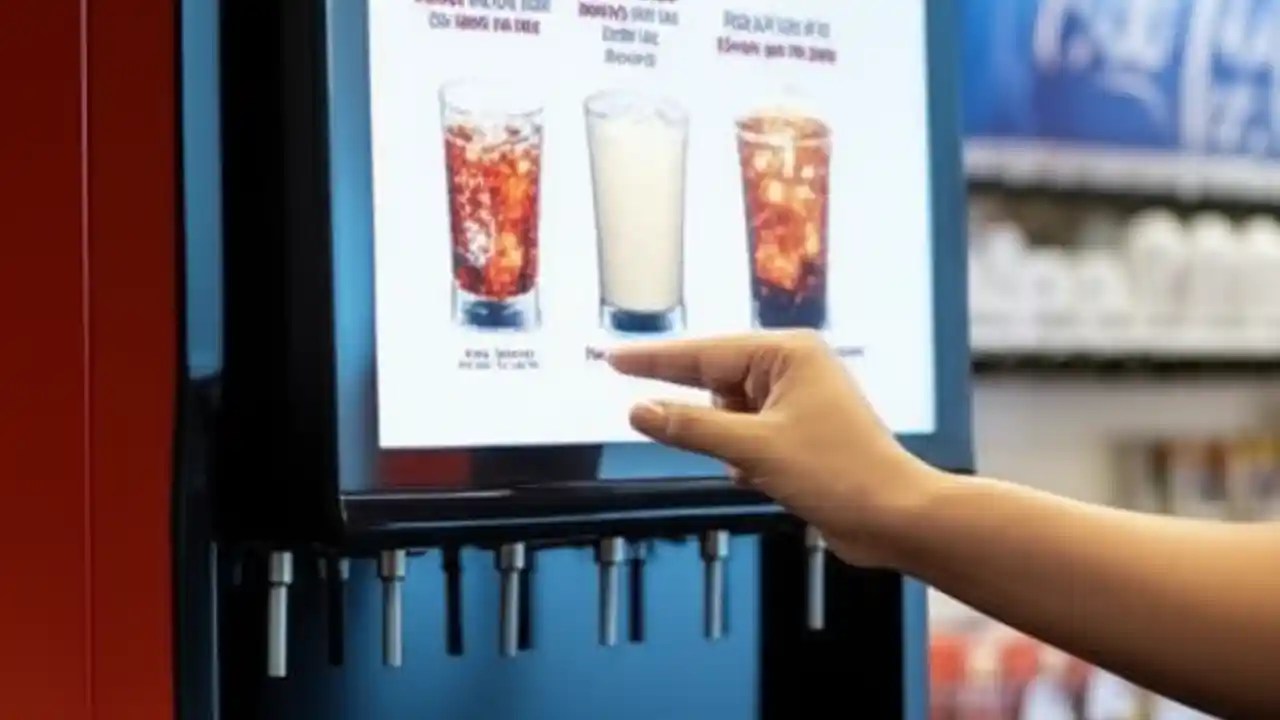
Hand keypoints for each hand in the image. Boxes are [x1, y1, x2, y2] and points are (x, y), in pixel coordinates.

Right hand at [608, 330, 942, 566]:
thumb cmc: (841, 473)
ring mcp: (797, 402)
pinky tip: (768, 479)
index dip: (653, 361)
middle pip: (715, 385)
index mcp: (787, 354)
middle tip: (722, 445)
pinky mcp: (799, 434)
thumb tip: (640, 410)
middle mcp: (792, 369)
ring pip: (728, 417)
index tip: (612, 358)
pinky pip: (746, 438)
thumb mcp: (753, 448)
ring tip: (763, 468)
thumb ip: (690, 426)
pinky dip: (746, 459)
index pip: (702, 353)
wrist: (894, 517)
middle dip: (711, 422)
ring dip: (731, 446)